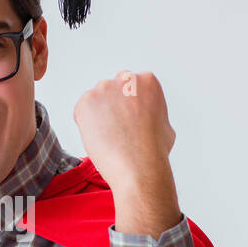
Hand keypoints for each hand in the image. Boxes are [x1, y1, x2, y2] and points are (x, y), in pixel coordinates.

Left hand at [73, 70, 182, 236]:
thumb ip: (152, 113)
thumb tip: (145, 117)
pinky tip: (99, 138)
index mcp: (147, 81)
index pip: (131, 86)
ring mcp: (104, 89)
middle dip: (113, 105)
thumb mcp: (166, 125)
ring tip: (109, 137)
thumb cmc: (154, 151)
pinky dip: (86, 124)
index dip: (129, 105)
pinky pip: (81, 111)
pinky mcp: (86, 102)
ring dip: (99, 114)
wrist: (139, 167)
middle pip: (112, 89)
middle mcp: (125, 80)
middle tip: (117, 127)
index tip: (129, 118)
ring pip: (96, 100)